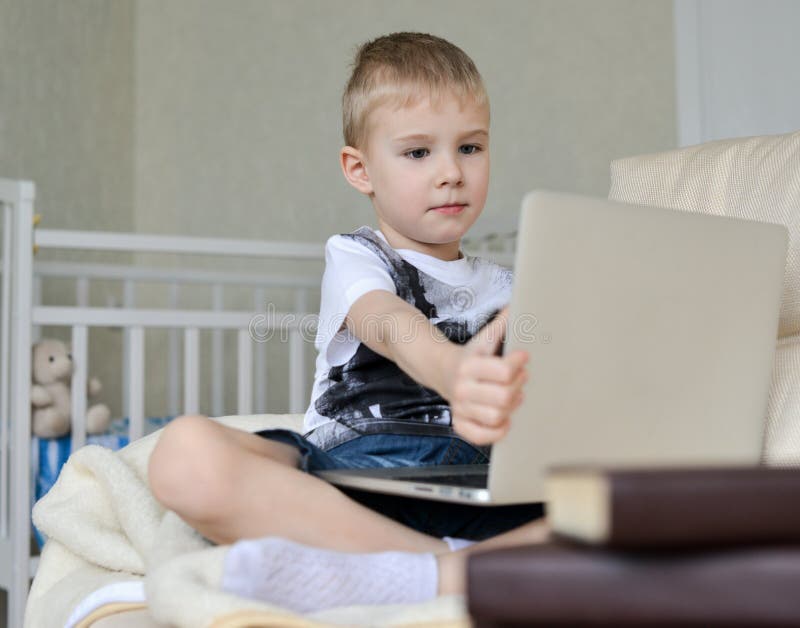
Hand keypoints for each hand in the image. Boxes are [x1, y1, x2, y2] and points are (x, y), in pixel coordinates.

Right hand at [443, 307, 528, 443]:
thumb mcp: (484, 338)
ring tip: (514, 396)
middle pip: (503, 397)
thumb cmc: (471, 355)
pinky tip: (504, 418)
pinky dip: (497, 431)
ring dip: (511, 407)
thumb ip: (501, 324)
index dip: (518, 364)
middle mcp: (462, 388)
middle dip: (518, 386)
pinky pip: (481, 436)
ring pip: (496, 417)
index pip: (503, 371)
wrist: (440, 369)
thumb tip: (517, 305)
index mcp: (469, 365)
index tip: (523, 356)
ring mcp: (460, 408)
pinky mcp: (460, 424)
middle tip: (521, 378)